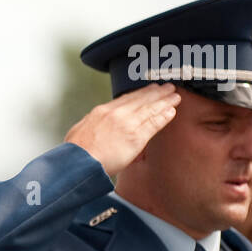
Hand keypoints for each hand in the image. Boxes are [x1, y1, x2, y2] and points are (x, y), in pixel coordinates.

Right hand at [64, 83, 180, 177]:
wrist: (79, 162)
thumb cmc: (76, 151)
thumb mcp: (80, 129)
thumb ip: (92, 122)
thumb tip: (94, 121)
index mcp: (102, 111)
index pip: (126, 99)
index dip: (141, 93)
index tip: (150, 89)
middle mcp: (117, 113)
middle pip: (141, 99)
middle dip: (156, 93)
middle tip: (168, 88)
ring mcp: (127, 124)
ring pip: (150, 109)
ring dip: (165, 102)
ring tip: (175, 97)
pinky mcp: (136, 138)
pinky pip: (153, 124)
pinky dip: (163, 117)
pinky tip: (171, 112)